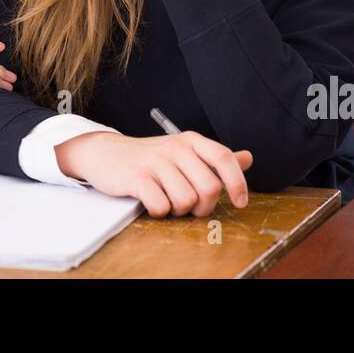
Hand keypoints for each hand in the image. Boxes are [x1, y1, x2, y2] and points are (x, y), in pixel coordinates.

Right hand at [55, 130, 252, 216]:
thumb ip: (215, 158)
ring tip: (167, 200)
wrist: (105, 153)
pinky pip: (161, 206)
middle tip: (190, 206)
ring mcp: (155, 161)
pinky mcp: (136, 176)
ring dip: (179, 210)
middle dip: (204, 206)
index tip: (240, 202)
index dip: (237, 182)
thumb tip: (248, 158)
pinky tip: (152, 202)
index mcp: (190, 141)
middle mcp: (175, 147)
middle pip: (209, 187)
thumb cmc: (149, 158)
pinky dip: (159, 212)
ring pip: (186, 201)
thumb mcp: (184, 152)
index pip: (223, 158)